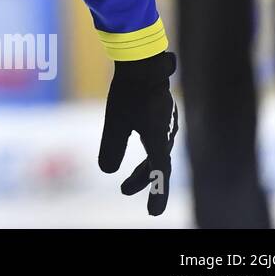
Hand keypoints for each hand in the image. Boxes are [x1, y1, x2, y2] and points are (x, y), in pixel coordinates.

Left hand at [98, 50, 178, 215]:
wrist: (142, 62)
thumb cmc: (129, 92)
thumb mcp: (115, 121)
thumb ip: (112, 147)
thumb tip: (107, 171)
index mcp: (160, 139)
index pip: (160, 173)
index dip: (157, 194)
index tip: (153, 213)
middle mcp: (167, 133)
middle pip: (158, 164)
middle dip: (142, 180)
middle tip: (124, 191)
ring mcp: (167, 122)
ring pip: (157, 151)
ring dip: (144, 167)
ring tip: (126, 180)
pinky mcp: (161, 112)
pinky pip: (157, 138)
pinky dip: (147, 150)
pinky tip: (136, 146)